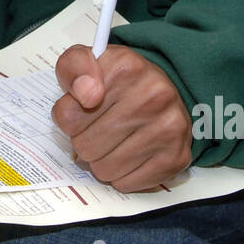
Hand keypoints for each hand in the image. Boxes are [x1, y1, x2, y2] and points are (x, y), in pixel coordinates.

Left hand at [52, 43, 192, 192]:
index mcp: (126, 67)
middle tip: (98, 128)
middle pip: (85, 146)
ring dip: (102, 160)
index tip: (82, 109)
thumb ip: (74, 69)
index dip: (68, 118)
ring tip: (113, 142)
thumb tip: (86, 94)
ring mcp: (168, 127)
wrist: (161, 92)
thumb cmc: (115, 81)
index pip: (67, 116)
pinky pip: (127, 183)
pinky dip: (121, 175)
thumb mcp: (84, 60)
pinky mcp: (176, 156)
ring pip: (104, 169)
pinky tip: (129, 155)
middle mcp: (153, 95)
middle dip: (84, 141)